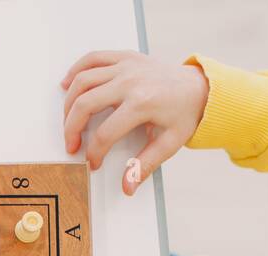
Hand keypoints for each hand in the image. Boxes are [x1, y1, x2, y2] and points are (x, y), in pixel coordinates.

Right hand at [60, 51, 208, 194]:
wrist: (200, 87)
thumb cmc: (184, 114)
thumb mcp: (169, 143)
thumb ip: (145, 165)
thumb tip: (127, 187)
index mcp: (142, 103)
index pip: (105, 133)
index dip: (94, 153)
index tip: (92, 163)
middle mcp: (131, 81)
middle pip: (85, 104)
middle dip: (71, 129)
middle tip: (71, 145)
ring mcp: (126, 66)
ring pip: (83, 81)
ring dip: (69, 104)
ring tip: (67, 122)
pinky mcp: (125, 57)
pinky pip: (93, 59)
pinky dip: (76, 70)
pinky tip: (67, 85)